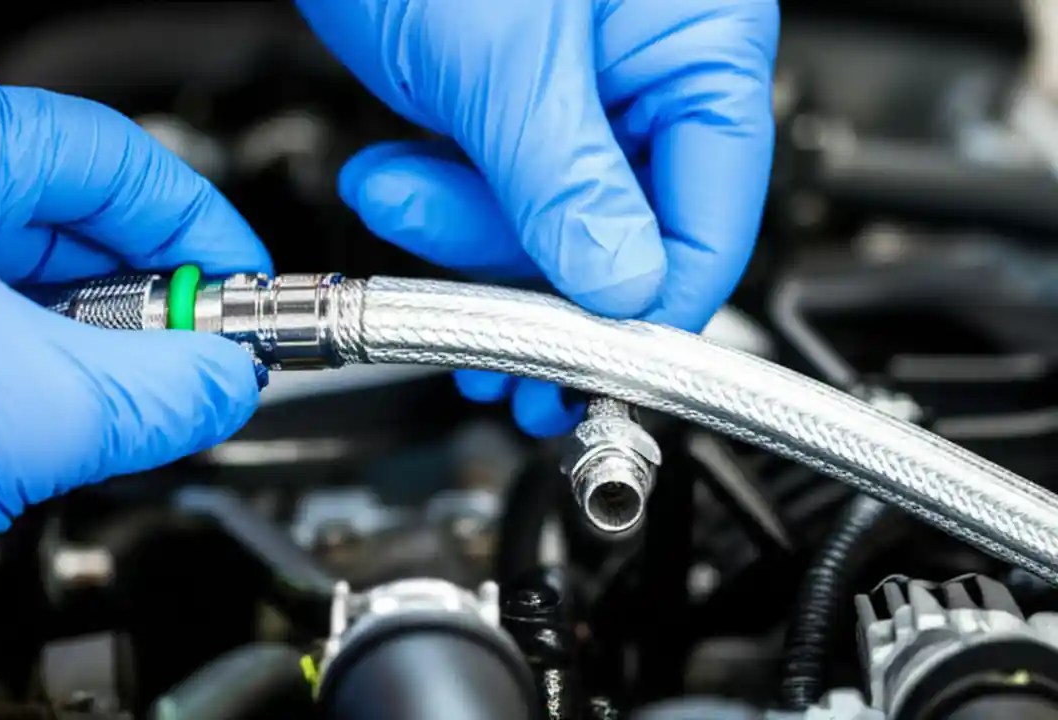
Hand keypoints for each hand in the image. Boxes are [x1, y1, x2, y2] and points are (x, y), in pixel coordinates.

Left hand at [0, 76, 267, 634]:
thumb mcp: (35, 408)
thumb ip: (166, 390)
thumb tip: (225, 383)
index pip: (104, 153)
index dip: (193, 220)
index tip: (236, 280)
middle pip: (67, 213)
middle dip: (148, 291)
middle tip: (199, 350)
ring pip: (23, 273)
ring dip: (93, 335)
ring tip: (133, 390)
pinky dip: (34, 359)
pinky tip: (61, 405)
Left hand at [296, 0, 778, 435]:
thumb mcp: (505, 58)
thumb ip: (566, 185)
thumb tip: (623, 293)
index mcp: (702, 41)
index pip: (710, 224)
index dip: (643, 314)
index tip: (578, 369)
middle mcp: (653, 69)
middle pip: (624, 236)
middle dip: (529, 279)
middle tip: (477, 337)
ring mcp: (581, 86)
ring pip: (550, 221)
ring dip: (464, 236)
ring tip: (394, 196)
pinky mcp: (516, 95)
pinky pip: (500, 186)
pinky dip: (444, 204)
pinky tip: (394, 181)